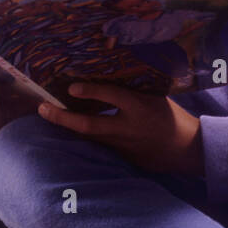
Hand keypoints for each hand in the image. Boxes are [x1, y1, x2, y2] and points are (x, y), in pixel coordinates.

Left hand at [38, 82, 203, 176]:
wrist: (185, 148)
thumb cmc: (170, 115)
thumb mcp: (155, 96)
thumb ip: (132, 88)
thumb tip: (108, 69)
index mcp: (139, 107)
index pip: (112, 97)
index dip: (91, 92)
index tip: (71, 87)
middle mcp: (128, 128)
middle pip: (89, 125)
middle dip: (63, 117)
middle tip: (42, 108)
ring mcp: (123, 146)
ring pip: (89, 138)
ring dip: (68, 127)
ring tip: (48, 115)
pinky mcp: (122, 158)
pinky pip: (99, 146)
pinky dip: (84, 137)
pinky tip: (69, 129)